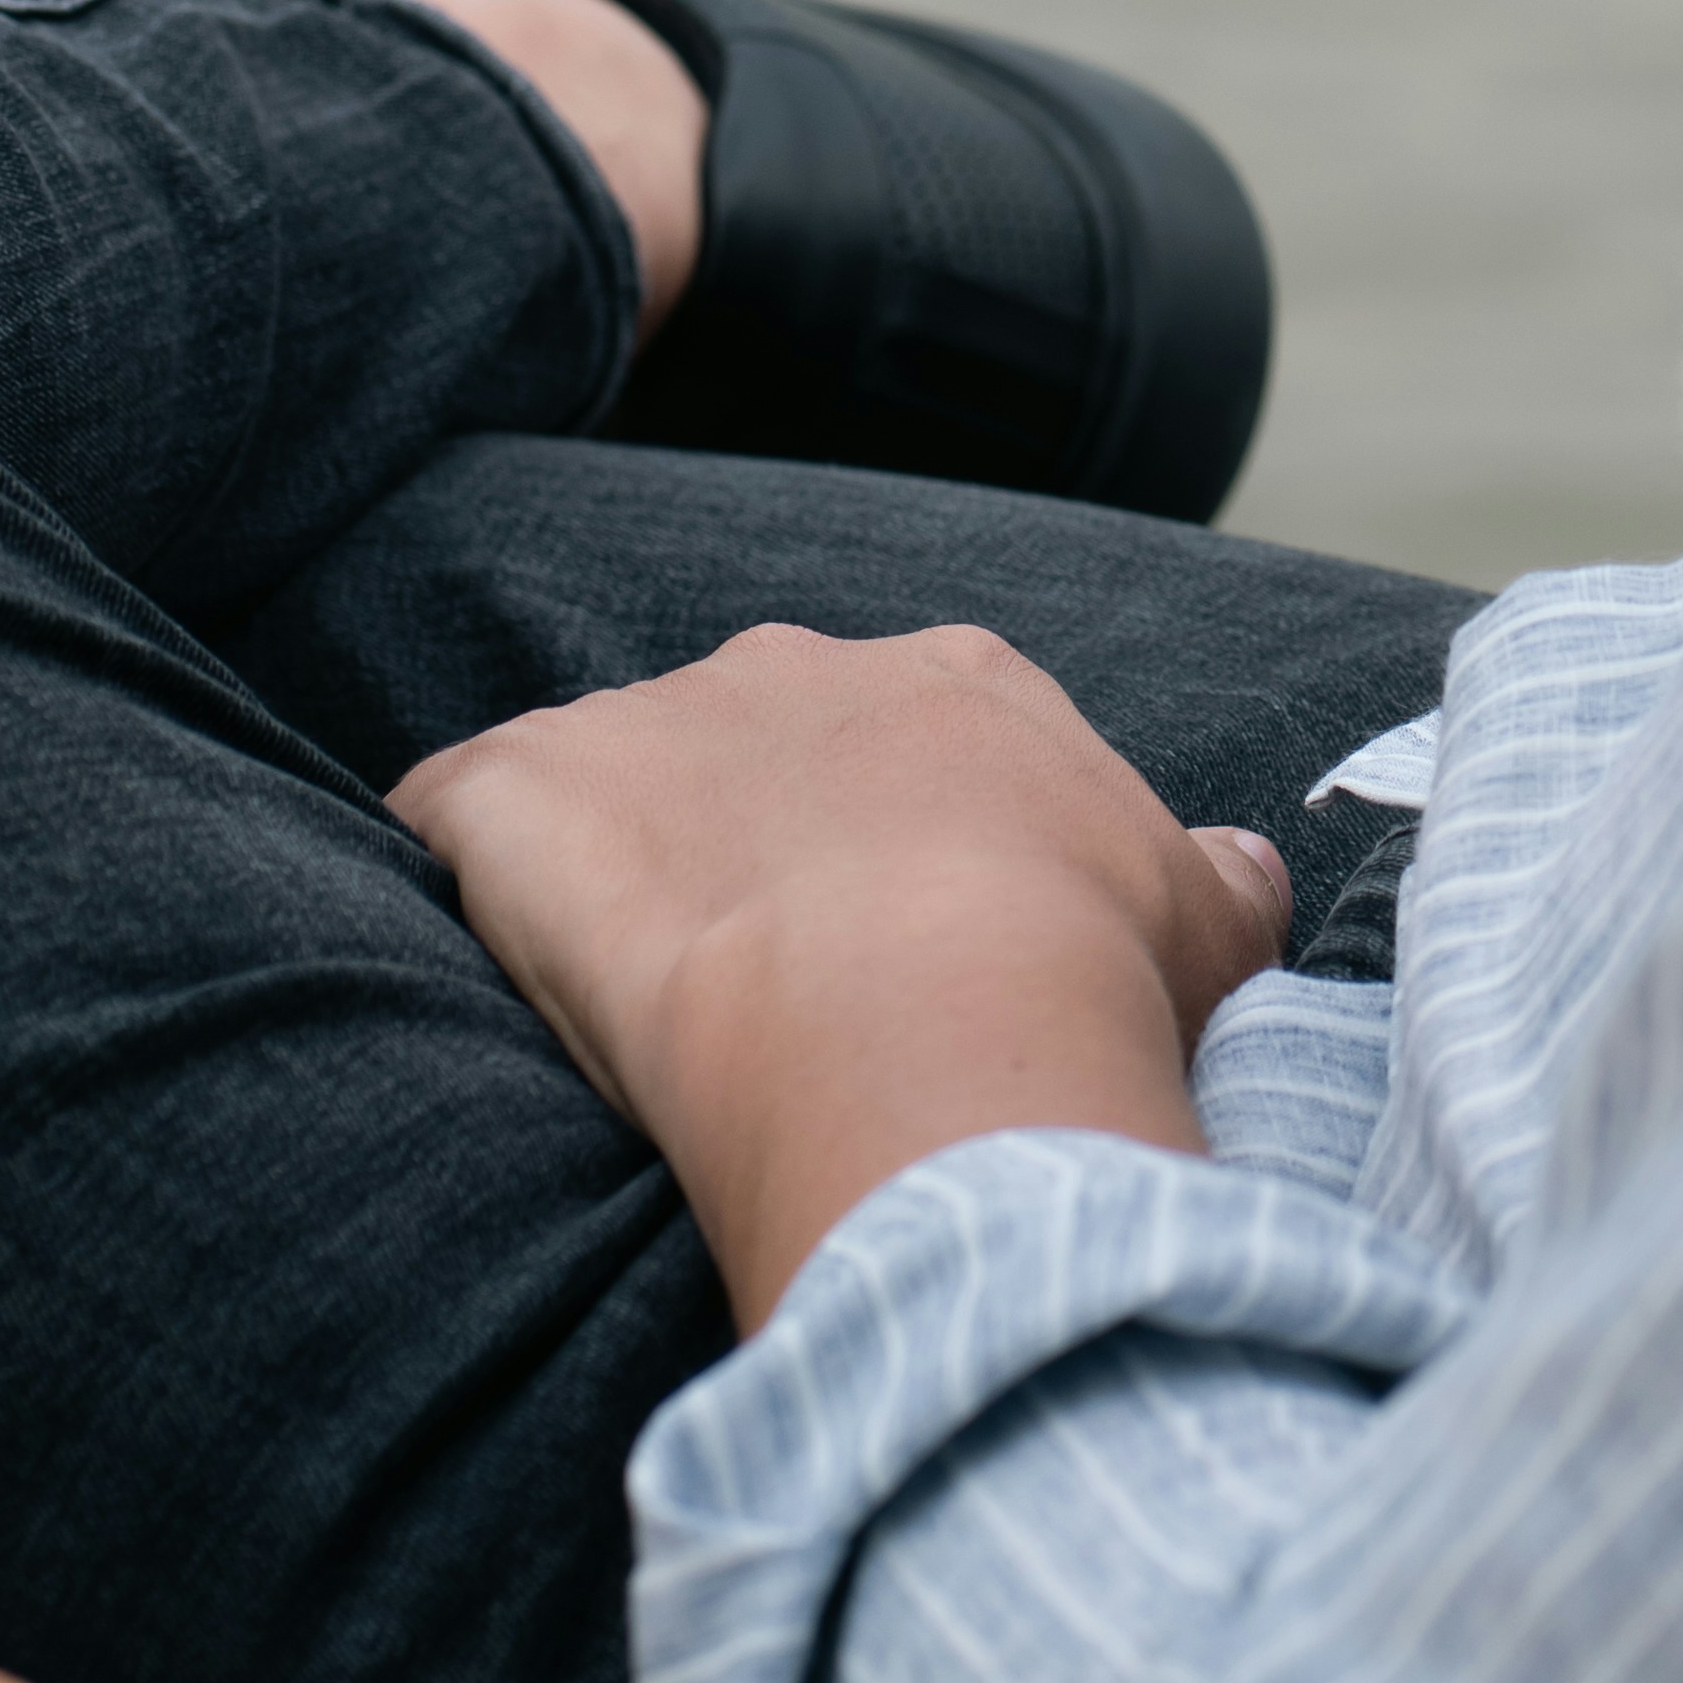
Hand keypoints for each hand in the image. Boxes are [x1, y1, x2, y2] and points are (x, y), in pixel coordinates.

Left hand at [393, 622, 1293, 1327]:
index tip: (894, 957)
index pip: (903, 743)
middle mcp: (800, 670)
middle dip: (743, 853)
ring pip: (600, 792)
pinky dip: (449, 871)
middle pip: (746, 753)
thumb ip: (1209, 880)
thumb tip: (1233, 867)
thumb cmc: (1084, 975)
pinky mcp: (518, 790)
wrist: (931, 1012)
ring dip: (600, 876)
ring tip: (618, 1013)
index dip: (891, 853)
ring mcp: (649, 722)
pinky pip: (449, 812)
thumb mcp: (1205, 924)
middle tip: (762, 1002)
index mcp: (959, 687)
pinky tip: (460, 960)